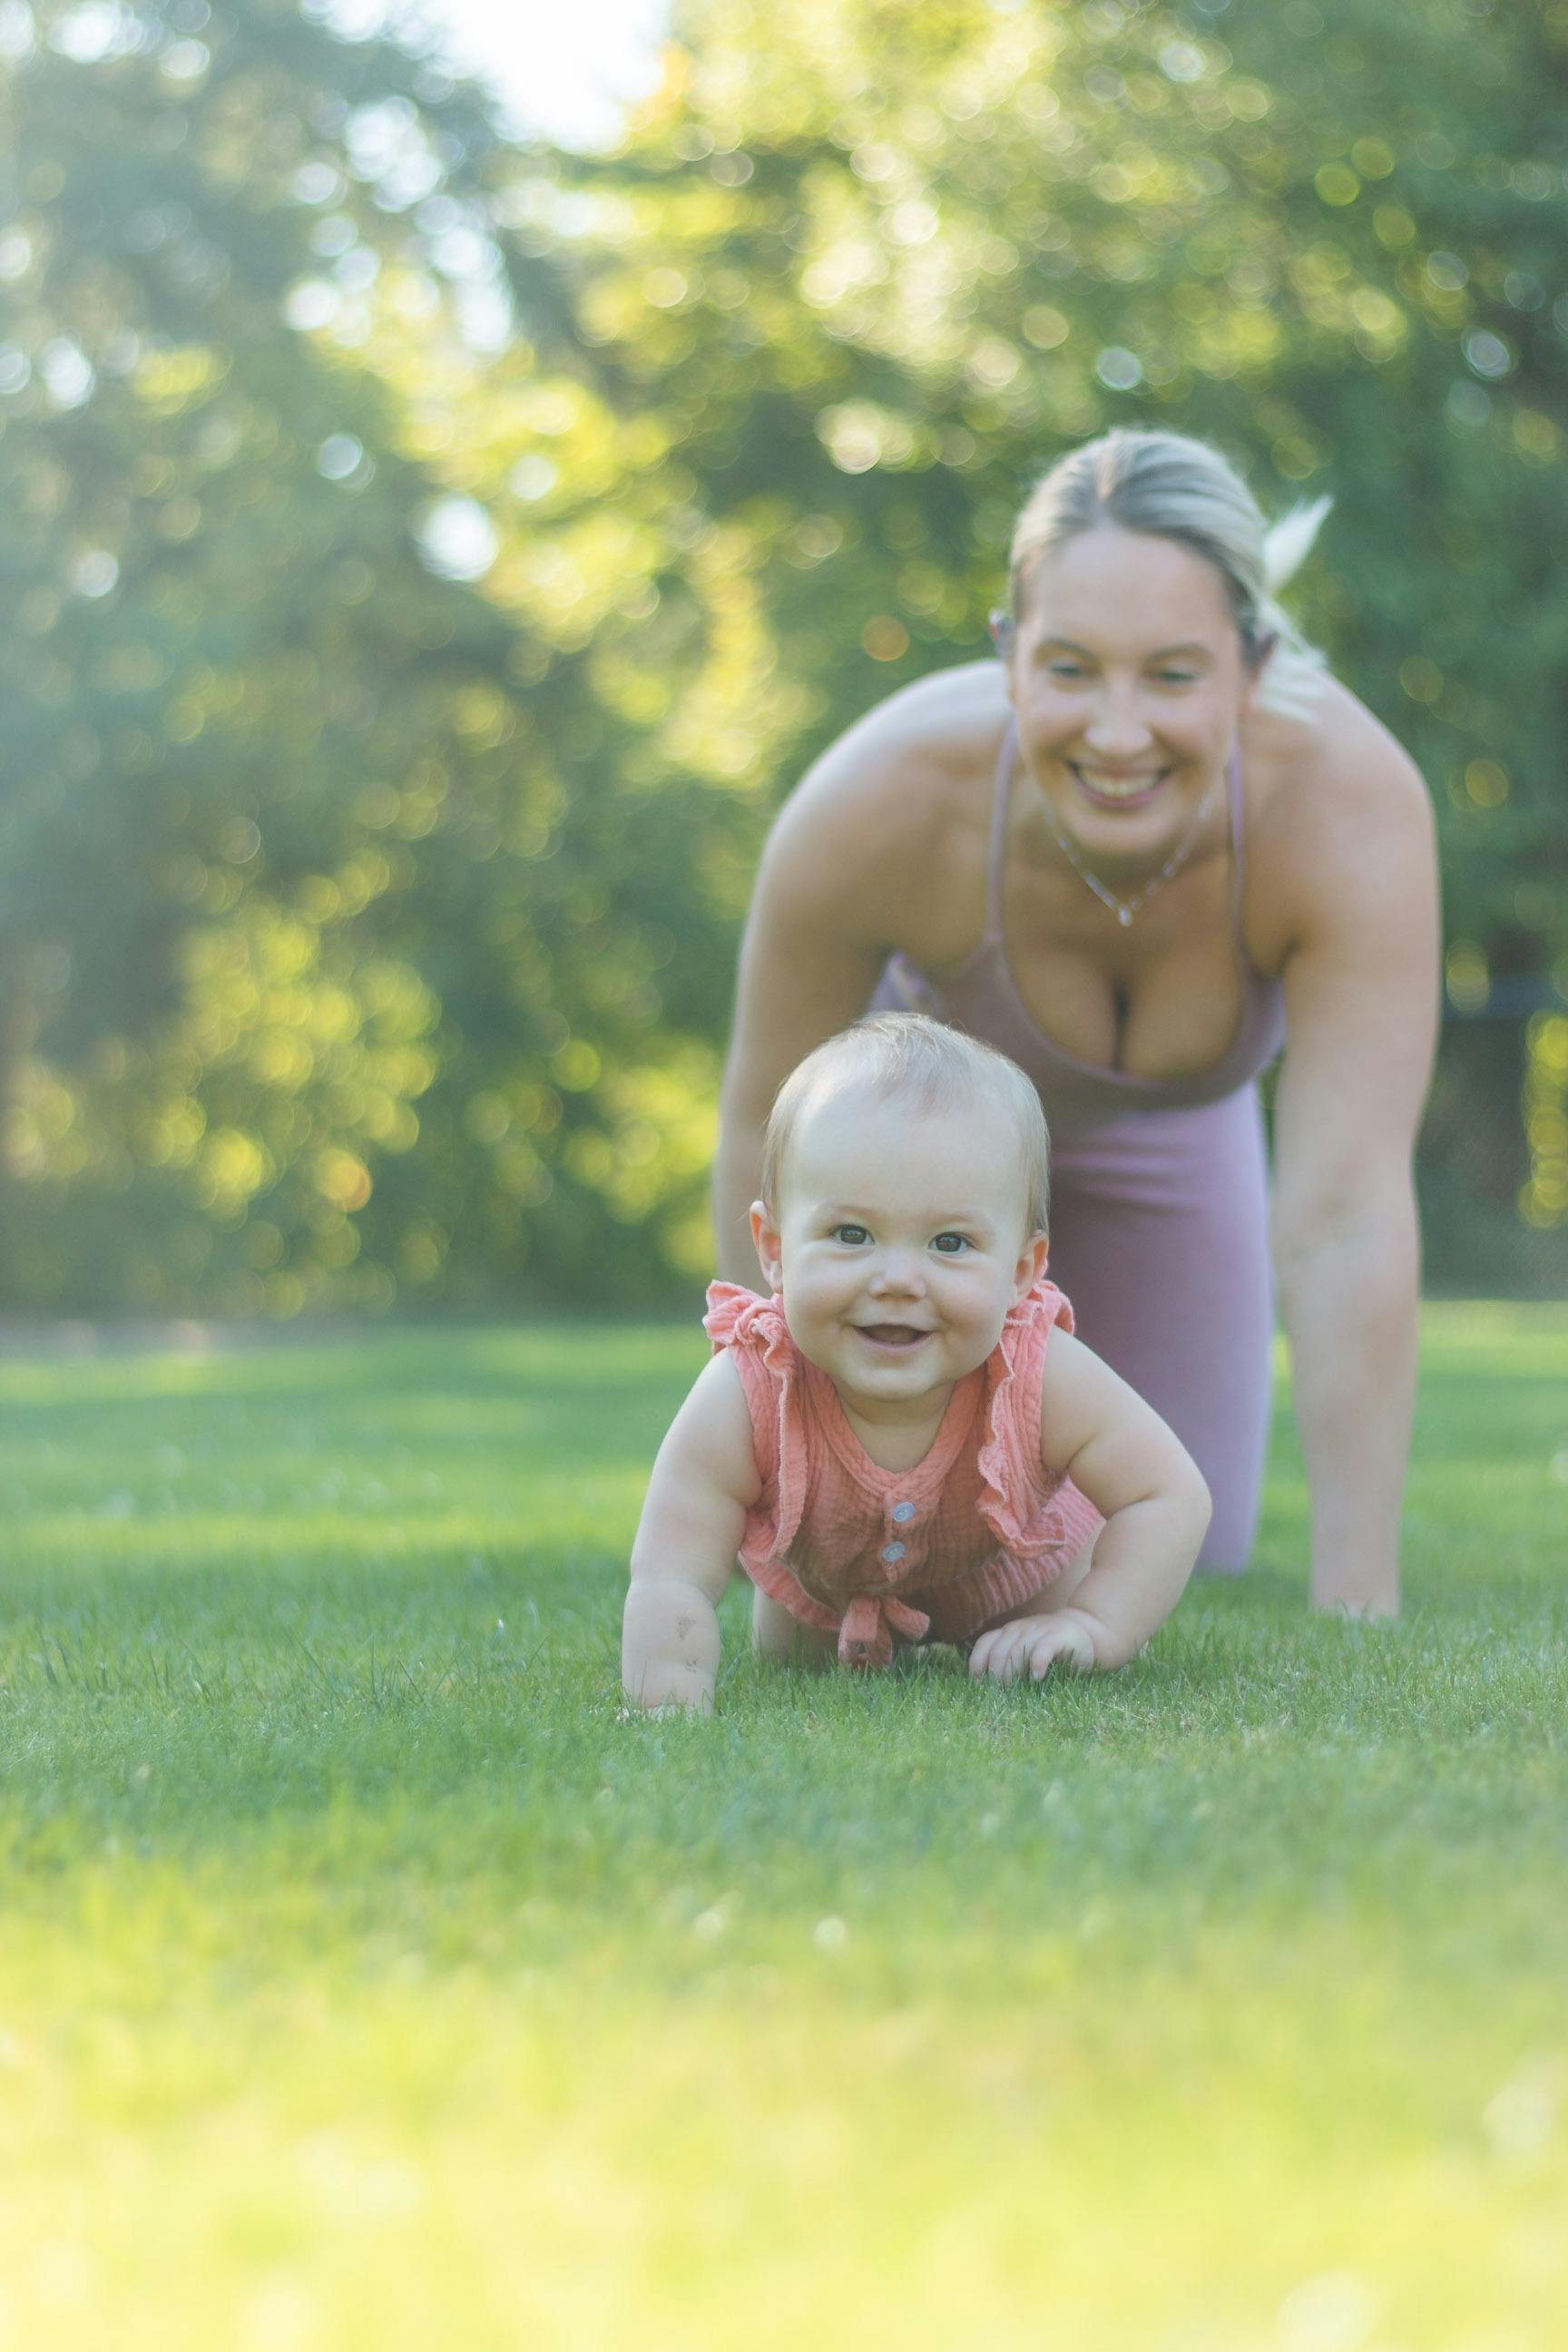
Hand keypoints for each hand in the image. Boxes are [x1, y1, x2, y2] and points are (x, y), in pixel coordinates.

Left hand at [969, 1610, 1096, 1684]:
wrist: (1086, 1630)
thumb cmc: (1051, 1648)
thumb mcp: (1026, 1649)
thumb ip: (1010, 1659)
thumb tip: (987, 1687)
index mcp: (1009, 1632)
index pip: (985, 1644)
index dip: (978, 1664)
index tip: (979, 1684)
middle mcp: (1020, 1629)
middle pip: (999, 1652)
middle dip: (997, 1676)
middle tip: (1003, 1693)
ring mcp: (1039, 1630)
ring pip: (1017, 1651)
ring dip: (1014, 1673)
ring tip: (1017, 1690)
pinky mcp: (1058, 1636)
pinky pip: (1041, 1649)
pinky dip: (1036, 1664)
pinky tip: (1036, 1678)